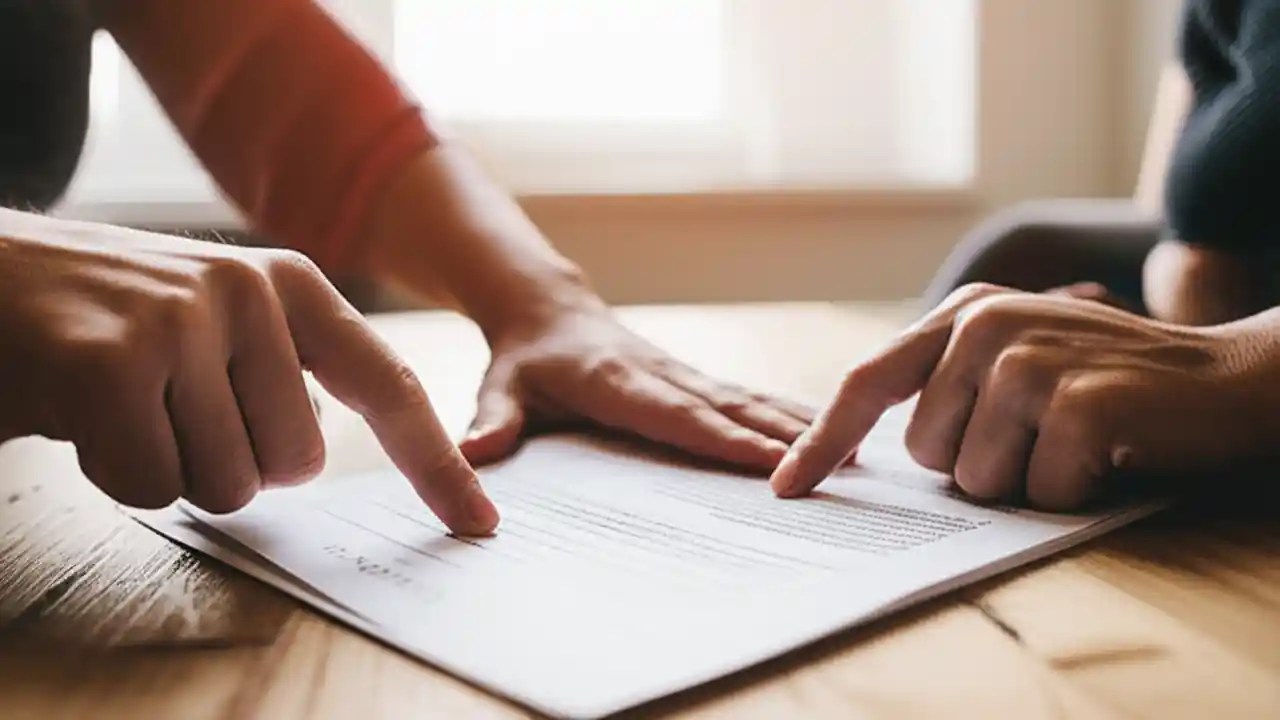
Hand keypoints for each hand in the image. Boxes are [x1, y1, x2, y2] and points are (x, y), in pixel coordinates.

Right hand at [0, 210, 496, 533]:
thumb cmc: (112, 317)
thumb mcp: (218, 317)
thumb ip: (286, 370)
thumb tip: (326, 456)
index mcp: (291, 283)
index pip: (389, 387)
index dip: (435, 464)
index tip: (478, 522)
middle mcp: (249, 291)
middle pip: (295, 464)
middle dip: (230, 460)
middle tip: (168, 404)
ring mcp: (183, 321)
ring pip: (226, 484)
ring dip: (171, 465)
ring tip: (125, 400)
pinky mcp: (115, 362)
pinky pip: (152, 484)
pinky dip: (115, 471)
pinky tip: (86, 411)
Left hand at [458, 307, 814, 470]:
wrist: (547, 309)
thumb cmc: (526, 358)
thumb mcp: (501, 388)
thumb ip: (493, 422)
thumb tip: (472, 457)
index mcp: (618, 382)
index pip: (678, 416)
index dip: (723, 439)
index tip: (770, 462)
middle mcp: (663, 374)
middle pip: (731, 409)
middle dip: (786, 438)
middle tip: (841, 465)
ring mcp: (686, 374)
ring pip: (750, 402)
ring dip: (802, 427)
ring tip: (855, 456)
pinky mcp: (697, 379)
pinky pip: (747, 399)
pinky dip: (790, 417)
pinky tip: (829, 435)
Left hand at [770, 283, 1276, 509]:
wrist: (1224, 378)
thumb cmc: (1106, 380)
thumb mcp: (1014, 358)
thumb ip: (945, 384)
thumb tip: (861, 453)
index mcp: (962, 312)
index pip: (868, 382)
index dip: (823, 440)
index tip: (788, 487)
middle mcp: (986, 325)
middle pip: (926, 452)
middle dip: (978, 465)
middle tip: (1040, 434)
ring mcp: (1031, 360)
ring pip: (977, 480)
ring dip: (1026, 480)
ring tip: (1073, 440)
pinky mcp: (1079, 404)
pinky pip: (1040, 492)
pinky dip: (1074, 491)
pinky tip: (1107, 452)